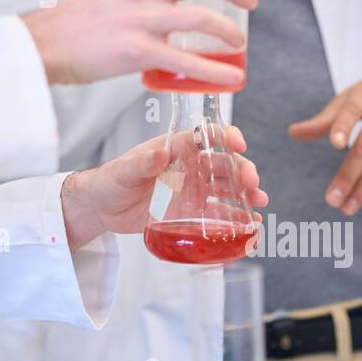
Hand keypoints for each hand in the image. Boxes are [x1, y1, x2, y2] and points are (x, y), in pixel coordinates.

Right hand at [21, 0, 256, 86]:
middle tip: (250, 0)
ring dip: (229, 29)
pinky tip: (230, 76)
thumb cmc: (78, 19)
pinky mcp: (138, 52)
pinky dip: (214, 71)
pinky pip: (187, 62)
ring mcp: (141, 20)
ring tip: (240, 39)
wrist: (46, 42)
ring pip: (201, 17)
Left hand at [60, 126, 264, 249]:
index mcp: (176, 148)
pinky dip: (236, 217)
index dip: (226, 136)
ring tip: (259, 203)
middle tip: (252, 183)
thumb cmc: (111, 180)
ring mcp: (193, 189)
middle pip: (224, 163)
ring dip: (246, 193)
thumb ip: (141, 163)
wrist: (102, 208)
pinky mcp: (191, 211)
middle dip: (243, 169)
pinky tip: (250, 224)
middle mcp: (190, 166)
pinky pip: (218, 213)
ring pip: (227, 187)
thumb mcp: (123, 170)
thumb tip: (160, 154)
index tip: (238, 143)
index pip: (207, 136)